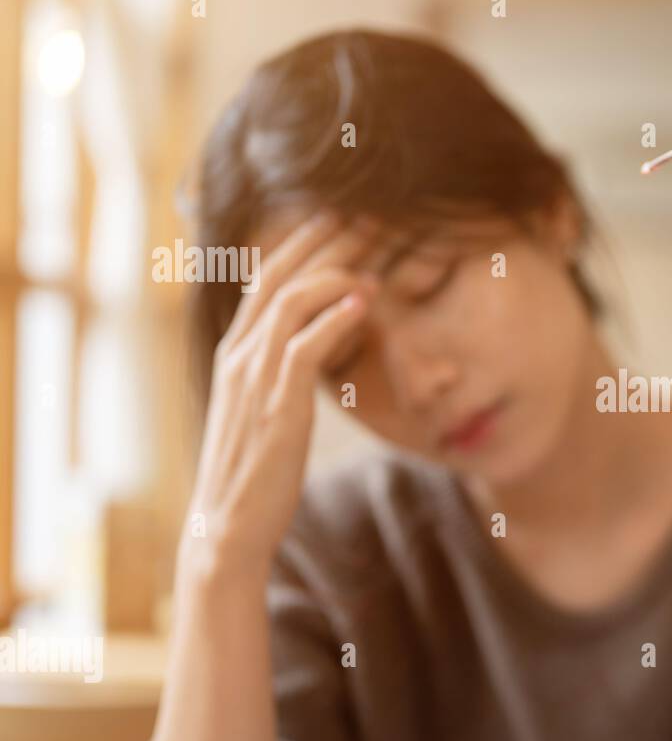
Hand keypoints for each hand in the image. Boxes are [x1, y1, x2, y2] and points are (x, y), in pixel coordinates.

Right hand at [180, 212, 379, 578]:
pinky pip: (304, 349)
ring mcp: (253, 379)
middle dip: (321, 239)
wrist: (227, 527)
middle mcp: (238, 356)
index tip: (341, 218)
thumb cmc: (256, 470)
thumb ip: (288, 368)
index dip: (302, 243)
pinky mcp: (277, 408)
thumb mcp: (268, 407)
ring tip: (374, 255)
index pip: (265, 277)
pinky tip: (365, 302)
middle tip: (365, 214)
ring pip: (289, 302)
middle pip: (277, 276)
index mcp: (235, 352)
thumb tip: (324, 337)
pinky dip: (333, 319)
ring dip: (335, 272)